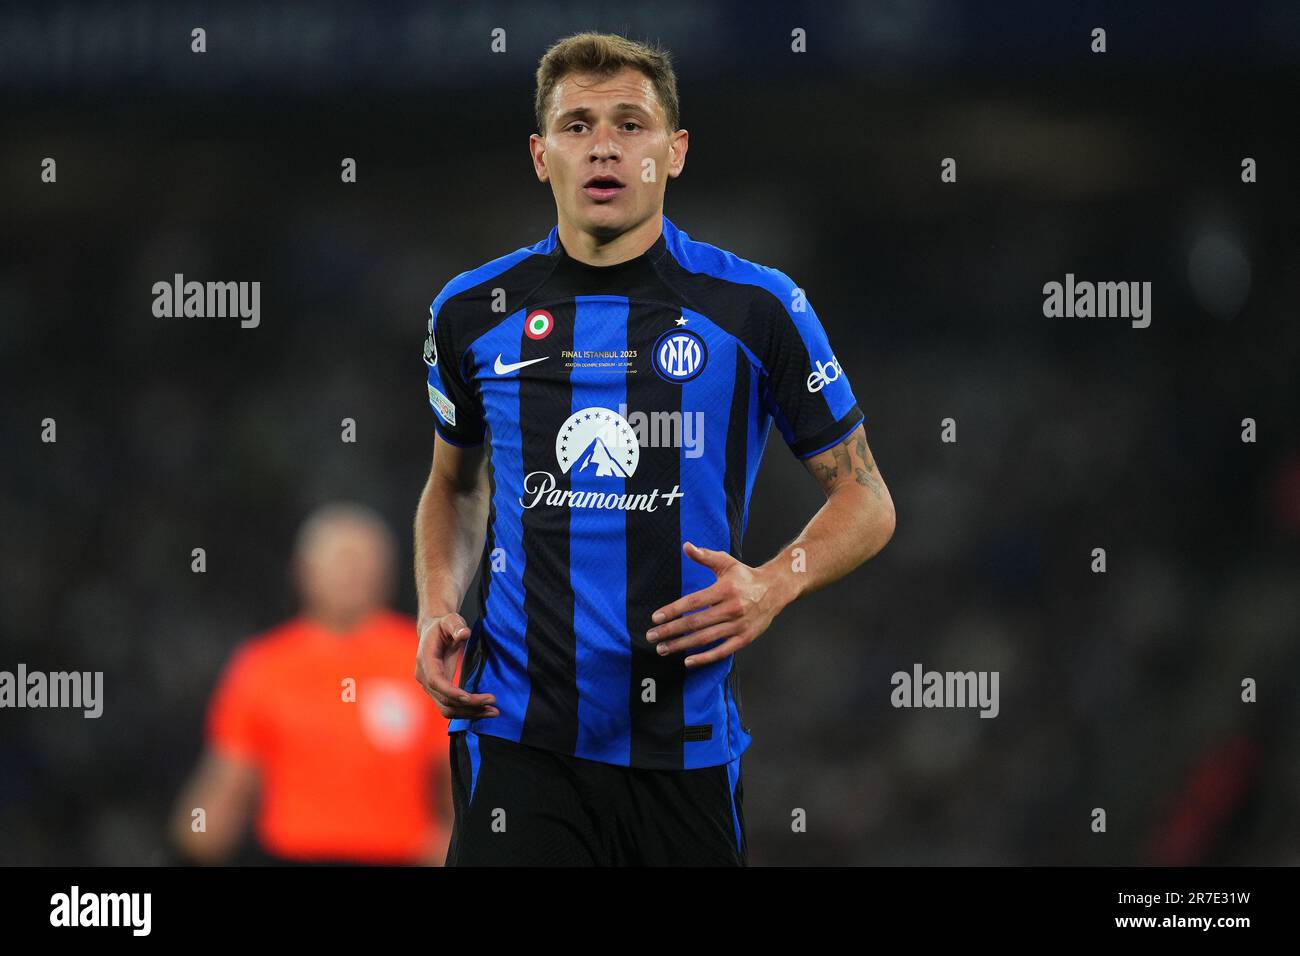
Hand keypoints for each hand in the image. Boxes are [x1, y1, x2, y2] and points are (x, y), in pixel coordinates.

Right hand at [415, 613, 497, 719]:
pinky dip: (467, 711)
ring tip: (494, 711)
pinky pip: (451, 707)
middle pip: (445, 700)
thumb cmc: (443, 625)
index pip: (436, 682)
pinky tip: (484, 710)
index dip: (452, 692)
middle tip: (493, 703)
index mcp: (425, 660)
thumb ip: (456, 625)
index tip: (470, 698)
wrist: (433, 632)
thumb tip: (464, 633)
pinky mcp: (438, 692)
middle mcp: (424, 678)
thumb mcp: (450, 620)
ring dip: (470, 713)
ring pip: (447, 709)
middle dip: (469, 705)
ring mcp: (430, 687)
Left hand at [644, 541, 789, 666]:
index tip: (656, 618)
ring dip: (682, 646)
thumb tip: (686, 546)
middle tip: (652, 637)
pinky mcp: (745, 638)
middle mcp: (732, 608)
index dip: (673, 611)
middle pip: (695, 623)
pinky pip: (722, 651)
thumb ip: (705, 556)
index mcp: (724, 590)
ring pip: (705, 639)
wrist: (776, 589)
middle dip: (671, 631)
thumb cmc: (746, 576)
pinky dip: (704, 658)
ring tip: (663, 649)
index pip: (693, 602)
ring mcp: (739, 626)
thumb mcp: (726, 562)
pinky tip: (688, 661)